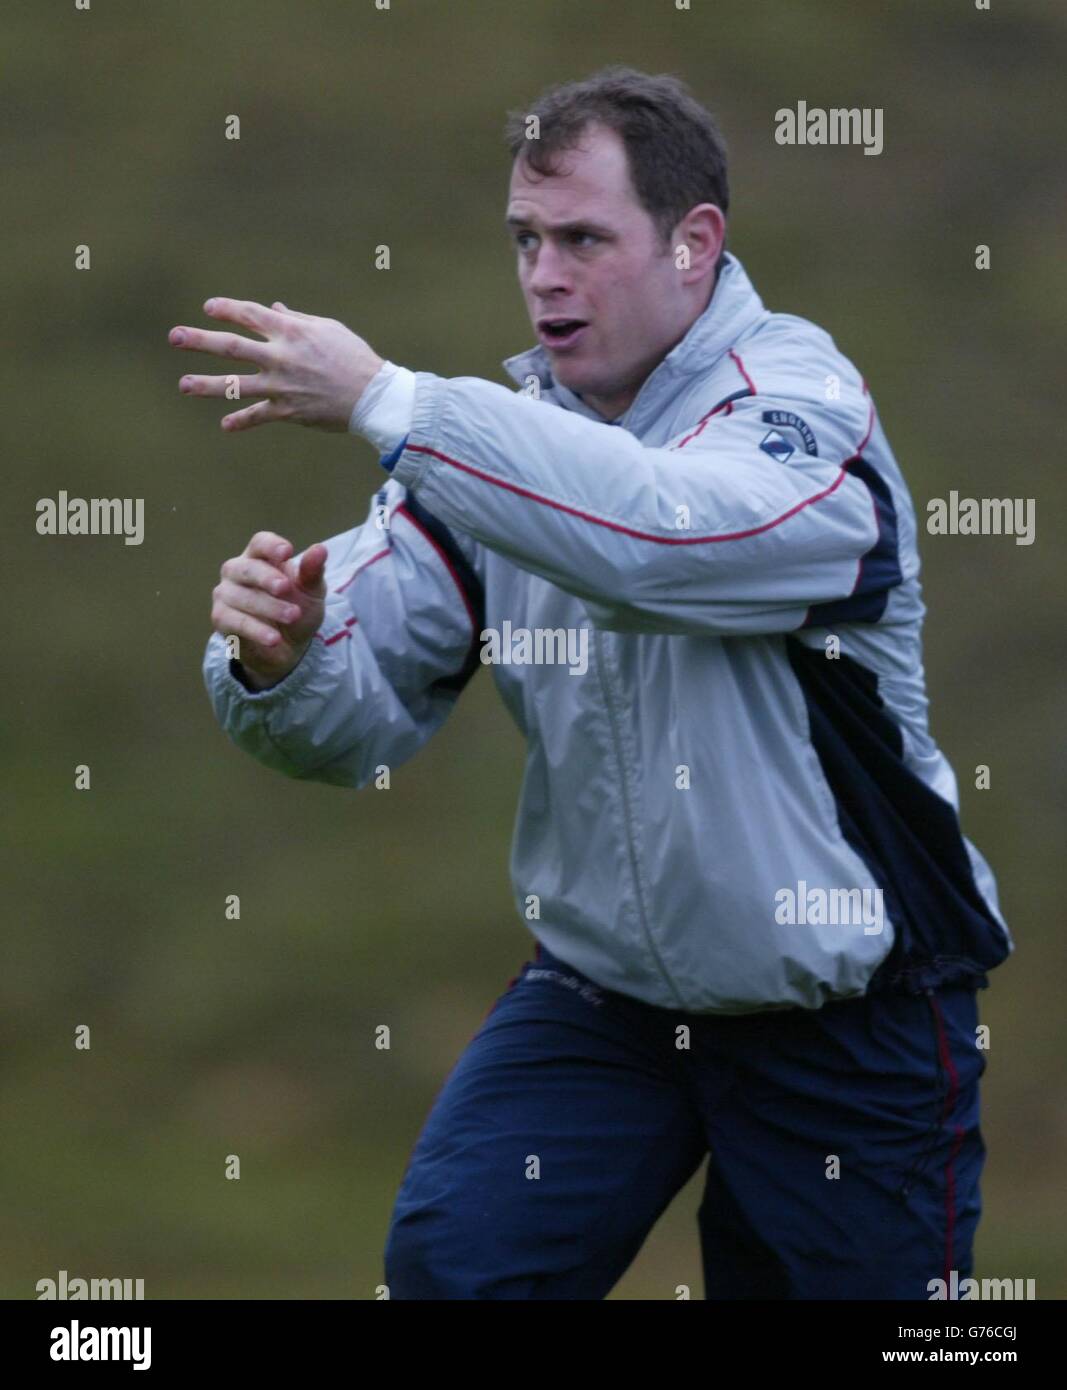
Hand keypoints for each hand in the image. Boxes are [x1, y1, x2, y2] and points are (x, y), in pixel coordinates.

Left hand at [170, 298, 383, 431]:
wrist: (374, 396)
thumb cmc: (355, 357)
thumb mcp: (328, 329)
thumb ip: (297, 320)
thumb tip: (274, 309)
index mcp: (291, 331)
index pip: (249, 314)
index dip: (226, 309)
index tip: (209, 308)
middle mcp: (280, 357)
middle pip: (230, 346)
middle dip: (200, 340)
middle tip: (174, 337)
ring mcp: (280, 386)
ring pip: (235, 384)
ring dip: (206, 385)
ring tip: (183, 385)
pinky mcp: (287, 411)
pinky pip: (259, 416)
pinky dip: (242, 421)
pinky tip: (225, 425)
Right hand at [212, 531, 327, 686]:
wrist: (289, 647)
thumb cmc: (297, 609)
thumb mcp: (311, 592)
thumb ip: (313, 572)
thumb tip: (320, 549)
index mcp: (260, 557)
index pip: (260, 543)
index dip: (271, 546)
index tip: (288, 552)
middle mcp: (237, 571)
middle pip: (247, 568)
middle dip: (266, 577)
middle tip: (285, 588)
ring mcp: (226, 594)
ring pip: (242, 597)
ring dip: (269, 607)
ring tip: (292, 616)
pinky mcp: (221, 618)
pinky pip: (235, 621)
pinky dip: (256, 630)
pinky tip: (274, 638)